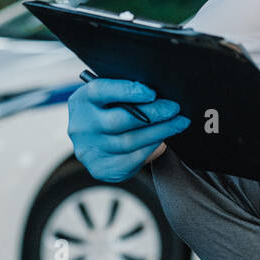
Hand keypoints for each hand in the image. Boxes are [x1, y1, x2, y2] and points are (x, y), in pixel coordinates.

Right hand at [67, 78, 190, 182]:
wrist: (97, 140)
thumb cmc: (111, 109)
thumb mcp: (111, 97)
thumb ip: (126, 93)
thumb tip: (160, 94)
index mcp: (82, 100)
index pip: (101, 91)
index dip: (126, 90)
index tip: (151, 92)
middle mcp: (81, 126)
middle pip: (118, 120)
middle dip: (152, 114)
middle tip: (174, 108)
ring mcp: (88, 150)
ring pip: (129, 142)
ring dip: (159, 132)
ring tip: (178, 123)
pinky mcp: (100, 168)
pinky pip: (131, 159)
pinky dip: (151, 148)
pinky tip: (163, 140)